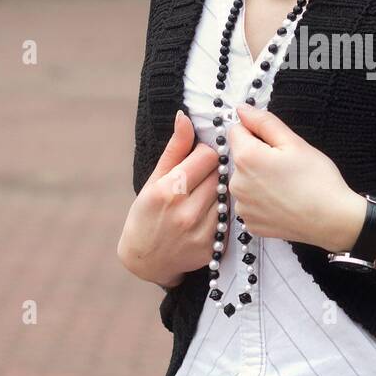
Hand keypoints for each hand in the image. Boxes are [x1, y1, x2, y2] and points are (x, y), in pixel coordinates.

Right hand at [117, 110, 226, 285]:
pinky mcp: (213, 246)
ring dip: (220, 192)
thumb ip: (175, 148)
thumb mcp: (154, 178)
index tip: (196, 161)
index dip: (204, 155)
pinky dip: (222, 212)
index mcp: (168, 189)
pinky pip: (229, 217)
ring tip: (203, 196)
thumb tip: (184, 116)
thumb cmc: (147, 213)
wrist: (146, 259)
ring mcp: (201, 231)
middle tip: (200, 179)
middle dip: (213, 172)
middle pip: (221, 175)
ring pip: (228, 195)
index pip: (208, 156)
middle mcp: (186, 211)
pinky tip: (207, 214)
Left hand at [227, 103, 365, 250]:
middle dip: (259, 157)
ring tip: (286, 186)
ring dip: (259, 180)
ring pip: (245, 181)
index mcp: (246, 158)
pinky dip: (263, 201)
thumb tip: (241, 109)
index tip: (277, 145)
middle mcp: (236, 184)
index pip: (237, 131)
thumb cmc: (317, 180)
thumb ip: (264, 122)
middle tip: (287, 167)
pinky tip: (283, 202)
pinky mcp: (250, 223)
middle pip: (240, 158)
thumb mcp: (294, 142)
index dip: (257, 133)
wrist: (333, 220)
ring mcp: (242, 206)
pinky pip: (250, 203)